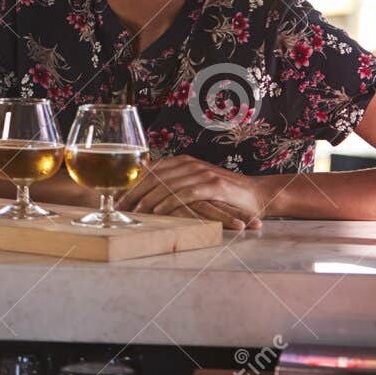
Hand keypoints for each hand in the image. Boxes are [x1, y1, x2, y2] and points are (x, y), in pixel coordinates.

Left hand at [121, 155, 264, 229]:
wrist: (258, 195)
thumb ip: (175, 183)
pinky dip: (169, 202)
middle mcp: (189, 164)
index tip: (117, 197)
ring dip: (148, 199)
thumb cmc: (225, 194)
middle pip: (154, 176)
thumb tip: (147, 192)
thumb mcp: (196, 184)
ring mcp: (201, 173)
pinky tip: (158, 211)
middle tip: (119, 207)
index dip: (132, 184)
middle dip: (134, 192)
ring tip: (134, 212)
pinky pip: (185, 193)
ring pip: (167, 185)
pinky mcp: (213, 186)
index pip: (150, 170)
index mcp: (182, 162)